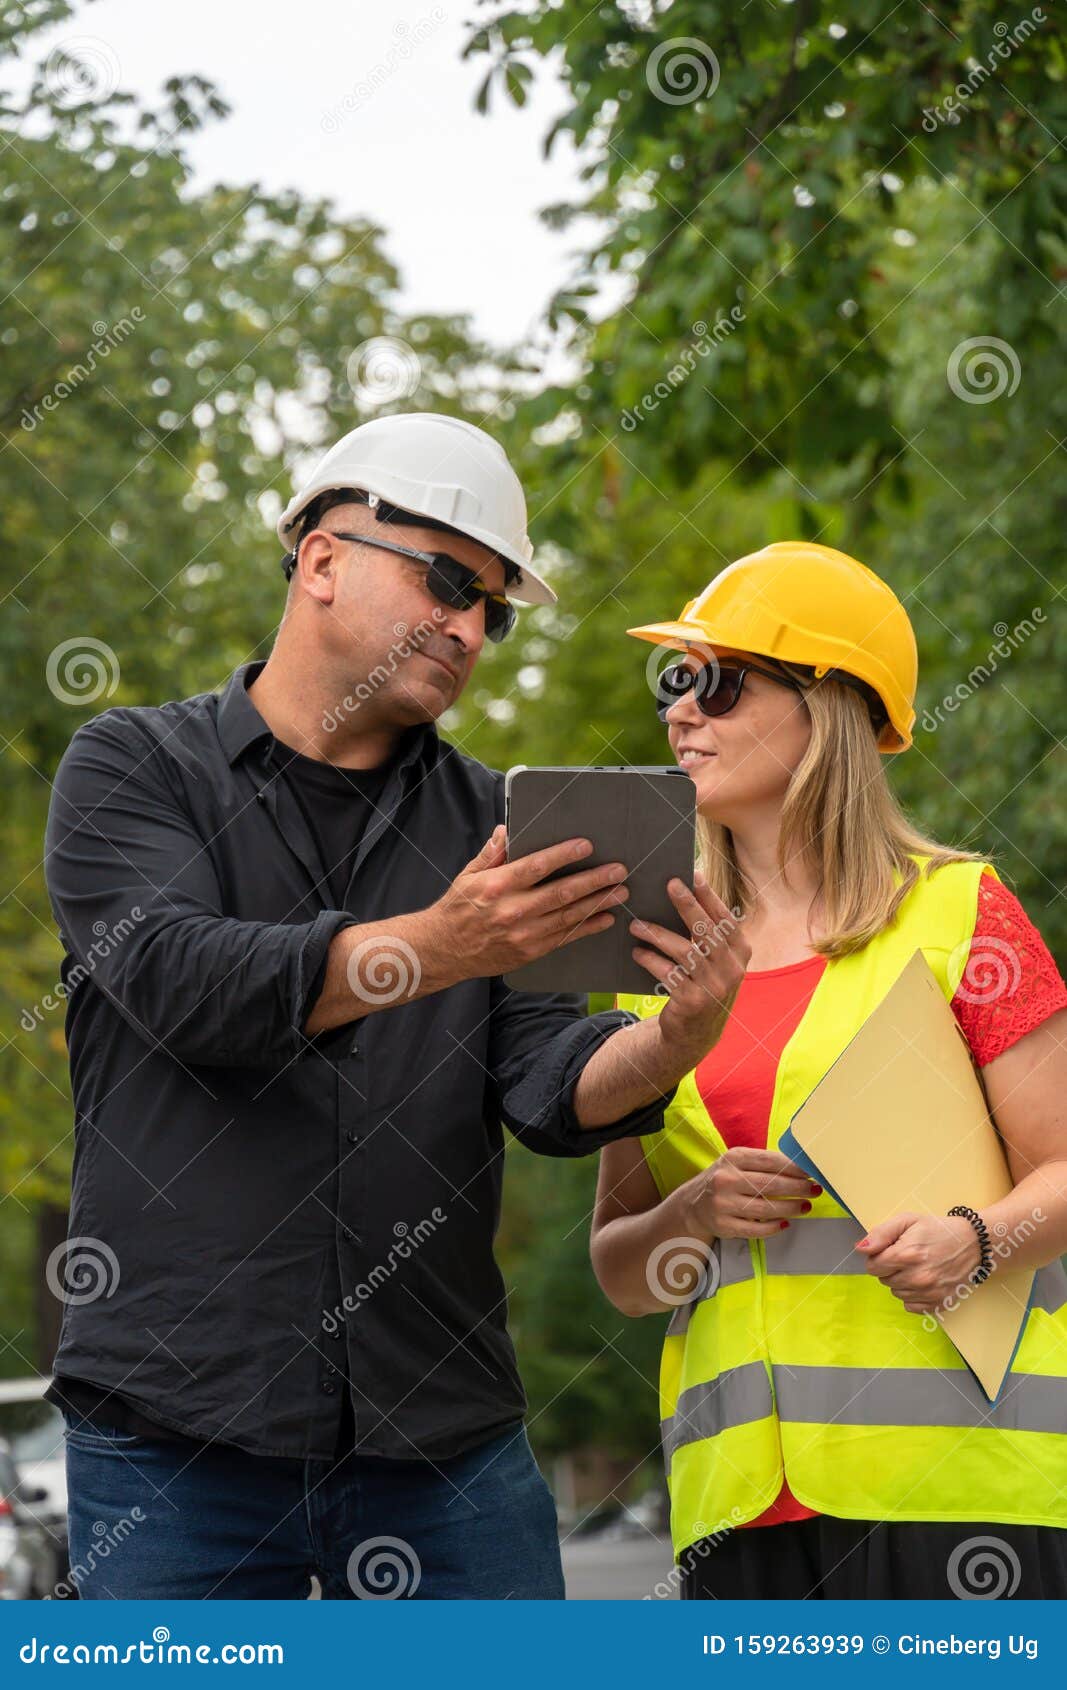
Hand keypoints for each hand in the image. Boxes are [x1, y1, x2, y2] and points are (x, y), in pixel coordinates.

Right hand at [423, 826, 629, 980]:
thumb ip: (492, 853)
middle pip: (561, 893)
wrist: (443, 951)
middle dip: (594, 881)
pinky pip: (565, 938)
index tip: (586, 845)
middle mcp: (512, 911)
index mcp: (497, 886)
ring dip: (598, 903)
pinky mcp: (529, 952)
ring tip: (620, 892)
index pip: (537, 866)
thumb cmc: (457, 909)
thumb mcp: (468, 875)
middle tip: (618, 871)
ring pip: (568, 916)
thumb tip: (507, 829)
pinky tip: (605, 918)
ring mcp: (523, 934)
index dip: (563, 855)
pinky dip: (588, 928)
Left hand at [629, 869, 750, 1073]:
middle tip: (669, 884)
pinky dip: (651, 961)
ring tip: (636, 924)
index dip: (710, 896)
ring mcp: (715, 987)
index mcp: (741, 952)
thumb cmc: (702, 982)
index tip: (693, 874)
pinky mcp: (693, 1003)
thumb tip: (684, 890)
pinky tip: (637, 952)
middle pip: (707, 930)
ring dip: (657, 934)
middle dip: (687, 904)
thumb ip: (706, 932)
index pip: (726, 919)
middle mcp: (733, 969)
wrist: (696, 1031)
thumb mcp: (714, 959)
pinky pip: (669, 974)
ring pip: (685, 951)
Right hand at [681, 1148, 820, 1239]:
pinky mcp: (724, 1225)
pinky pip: (756, 1229)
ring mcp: (723, 1204)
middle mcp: (726, 1179)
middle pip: (771, 1185)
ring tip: (805, 1206)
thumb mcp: (738, 1162)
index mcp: (732, 1158)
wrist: (694, 1204)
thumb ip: (764, 1163)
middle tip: (815, 1190)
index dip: (794, 1168)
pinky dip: (774, 1227)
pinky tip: (786, 1223)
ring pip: (766, 1209)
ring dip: (791, 1208)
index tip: (811, 1173)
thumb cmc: (726, 1179)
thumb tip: (801, 1167)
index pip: (770, 1161)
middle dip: (798, 1188)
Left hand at [855, 1212, 982, 1313]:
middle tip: (908, 1256)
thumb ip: (881, 1234)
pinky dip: (913, 1295)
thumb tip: (860, 1249)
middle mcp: (918, 1277)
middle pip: (884, 1280)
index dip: (879, 1257)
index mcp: (907, 1254)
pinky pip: (911, 1306)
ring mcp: (929, 1292)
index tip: (891, 1250)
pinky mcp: (939, 1303)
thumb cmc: (938, 1230)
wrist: (972, 1243)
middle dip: (890, 1268)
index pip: (872, 1266)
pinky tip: (924, 1280)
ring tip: (918, 1267)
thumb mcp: (907, 1221)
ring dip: (902, 1281)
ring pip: (896, 1293)